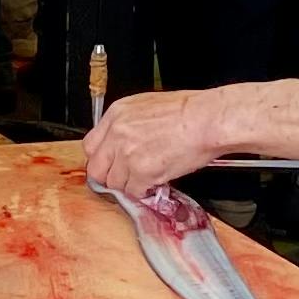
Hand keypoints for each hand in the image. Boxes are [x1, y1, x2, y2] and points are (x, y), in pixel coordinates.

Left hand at [84, 88, 206, 200]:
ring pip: (114, 184)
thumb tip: (123, 141)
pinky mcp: (142, 173)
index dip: (101, 159)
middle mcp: (117, 134)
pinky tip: (155, 183)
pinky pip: (133, 192)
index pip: (91, 146)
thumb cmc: (189, 111)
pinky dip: (144, 193)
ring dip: (129, 185)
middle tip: (125, 178)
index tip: (109, 164)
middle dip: (110, 177)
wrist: (207, 120)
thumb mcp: (148, 106)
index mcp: (117, 114)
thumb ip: (128, 124)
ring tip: (146, 179)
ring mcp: (127, 155)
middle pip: (96, 169)